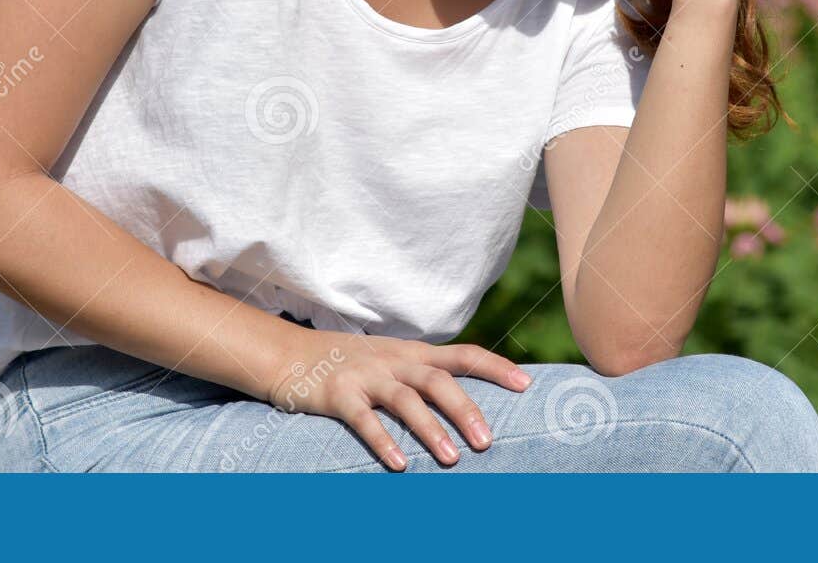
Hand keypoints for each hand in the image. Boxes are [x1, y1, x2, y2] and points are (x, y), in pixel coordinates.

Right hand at [264, 328, 532, 470]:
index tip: (527, 384)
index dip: (495, 366)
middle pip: (438, 380)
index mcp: (412, 353)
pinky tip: (401, 465)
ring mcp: (365, 376)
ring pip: (406, 400)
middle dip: (465, 409)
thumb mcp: (391, 360)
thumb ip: (424, 375)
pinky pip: (363, 419)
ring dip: (430, 430)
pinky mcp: (338, 394)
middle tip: (488, 441)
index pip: (463, 354)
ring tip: (452, 459)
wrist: (290, 354)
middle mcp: (393, 361)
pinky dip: (383, 441)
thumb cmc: (349, 363)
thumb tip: (466, 403)